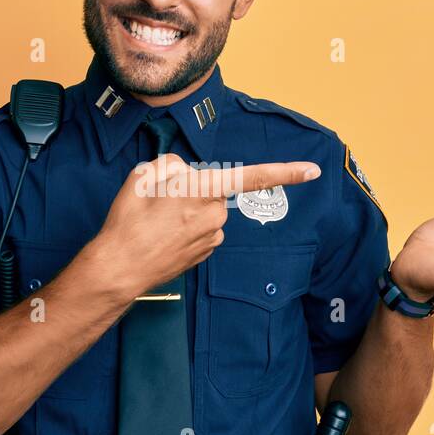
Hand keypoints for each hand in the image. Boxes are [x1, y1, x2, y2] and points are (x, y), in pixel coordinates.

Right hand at [95, 154, 321, 297]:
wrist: (120, 269)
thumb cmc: (128, 222)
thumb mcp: (142, 176)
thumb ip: (171, 165)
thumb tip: (186, 175)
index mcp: (203, 191)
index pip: (251, 177)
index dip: (284, 172)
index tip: (313, 170)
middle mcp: (215, 216)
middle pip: (211, 188)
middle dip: (191, 187)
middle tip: (158, 200)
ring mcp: (212, 237)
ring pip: (206, 209)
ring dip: (186, 209)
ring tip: (156, 221)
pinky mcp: (206, 252)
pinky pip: (201, 228)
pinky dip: (185, 227)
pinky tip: (163, 235)